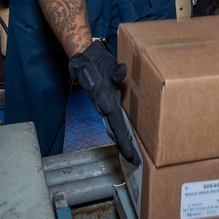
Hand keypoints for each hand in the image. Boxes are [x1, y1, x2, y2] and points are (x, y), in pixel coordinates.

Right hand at [68, 41, 139, 164]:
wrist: (84, 58)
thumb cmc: (96, 62)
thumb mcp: (106, 65)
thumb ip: (114, 71)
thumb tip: (122, 70)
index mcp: (105, 102)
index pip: (117, 126)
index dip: (124, 141)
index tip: (131, 155)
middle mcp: (104, 106)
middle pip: (115, 130)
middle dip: (124, 145)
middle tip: (134, 160)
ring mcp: (104, 105)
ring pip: (113, 126)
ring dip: (121, 138)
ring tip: (130, 152)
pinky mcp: (106, 101)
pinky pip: (113, 119)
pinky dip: (118, 128)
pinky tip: (124, 132)